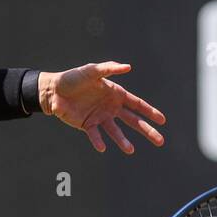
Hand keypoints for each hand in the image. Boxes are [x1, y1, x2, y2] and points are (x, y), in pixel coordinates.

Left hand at [40, 61, 166, 153]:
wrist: (53, 90)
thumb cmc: (74, 77)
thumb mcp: (92, 70)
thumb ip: (109, 69)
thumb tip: (128, 67)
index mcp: (115, 94)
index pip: (137, 104)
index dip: (150, 112)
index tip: (162, 120)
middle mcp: (111, 107)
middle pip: (133, 121)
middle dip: (146, 130)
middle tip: (160, 141)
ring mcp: (100, 117)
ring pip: (115, 131)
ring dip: (123, 141)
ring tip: (130, 150)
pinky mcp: (87, 125)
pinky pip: (95, 135)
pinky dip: (98, 141)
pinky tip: (102, 147)